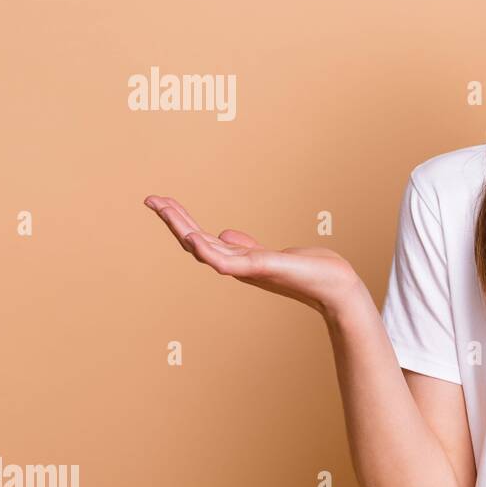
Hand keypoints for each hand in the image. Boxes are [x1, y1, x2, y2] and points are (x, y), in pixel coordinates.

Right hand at [143, 194, 364, 317]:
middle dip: (173, 220)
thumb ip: (246, 247)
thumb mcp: (273, 254)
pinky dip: (208, 251)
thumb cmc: (309, 271)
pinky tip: (192, 237)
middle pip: (197, 242)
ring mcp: (248, 269)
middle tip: (150, 199)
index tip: (161, 202)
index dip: (181, 221)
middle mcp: (238, 265)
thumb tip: (225, 234)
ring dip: (183, 228)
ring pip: (206, 249)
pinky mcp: (262, 270)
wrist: (336, 287)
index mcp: (239, 259)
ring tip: (164, 208)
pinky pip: (227, 263)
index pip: (202, 238)